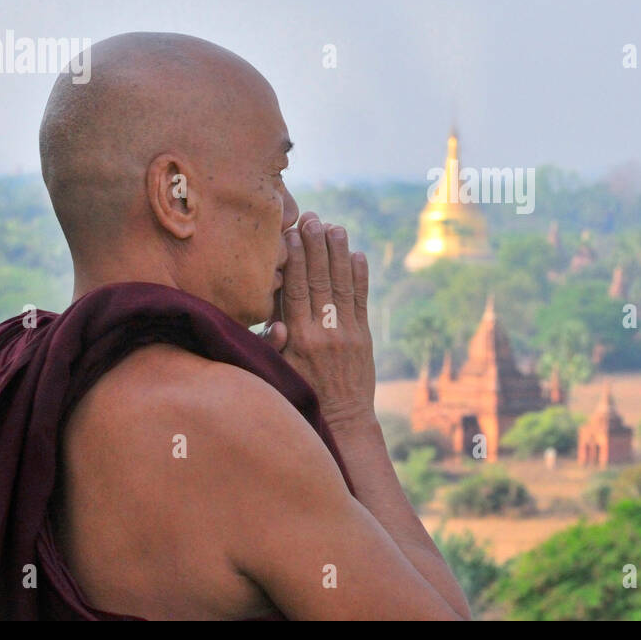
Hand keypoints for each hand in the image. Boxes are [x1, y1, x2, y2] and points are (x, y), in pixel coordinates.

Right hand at [266, 211, 375, 425]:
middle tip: (312, 218)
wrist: (342, 421)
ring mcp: (348, 332)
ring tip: (335, 227)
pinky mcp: (365, 337)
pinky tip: (358, 255)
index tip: (290, 233)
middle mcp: (324, 331)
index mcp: (299, 338)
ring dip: (339, 253)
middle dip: (315, 246)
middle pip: (319, 280)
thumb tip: (277, 321)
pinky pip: (362, 301)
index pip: (295, 289)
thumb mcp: (280, 372)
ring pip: (342, 285)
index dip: (294, 259)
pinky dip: (361, 277)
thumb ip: (276, 344)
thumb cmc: (302, 395)